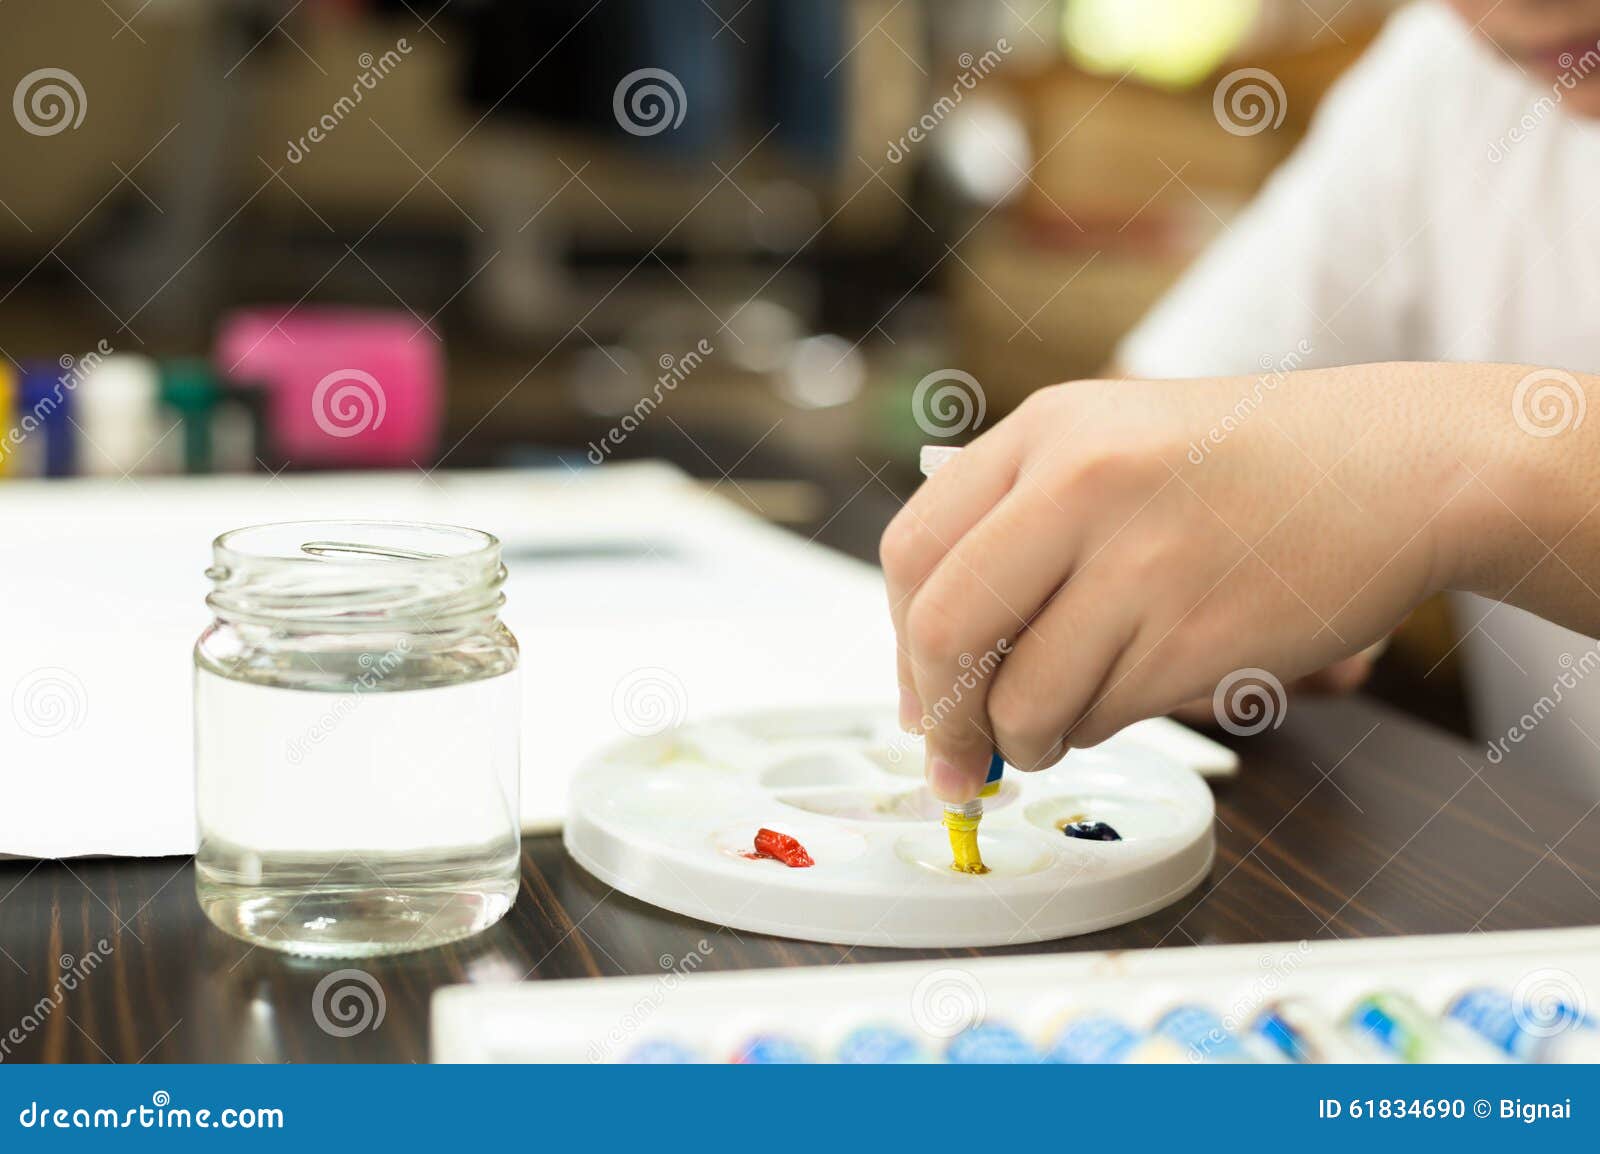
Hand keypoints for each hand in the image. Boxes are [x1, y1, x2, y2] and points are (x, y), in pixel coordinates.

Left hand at [881, 365, 1512, 802]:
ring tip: (1057, 723)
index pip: (912, 551)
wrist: (1397, 467)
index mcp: (1044, 432)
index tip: (919, 694)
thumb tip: (932, 677)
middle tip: (952, 758)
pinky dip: (1097, 728)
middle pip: (943, 630)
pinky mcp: (1199, 634)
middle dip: (939, 718)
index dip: (900, 641)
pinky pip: (1102, 718)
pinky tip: (1131, 691)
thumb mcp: (1108, 445)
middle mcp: (1080, 485)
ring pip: (1021, 698)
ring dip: (1024, 739)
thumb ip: (1011, 535)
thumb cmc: (1243, 466)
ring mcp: (1141, 560)